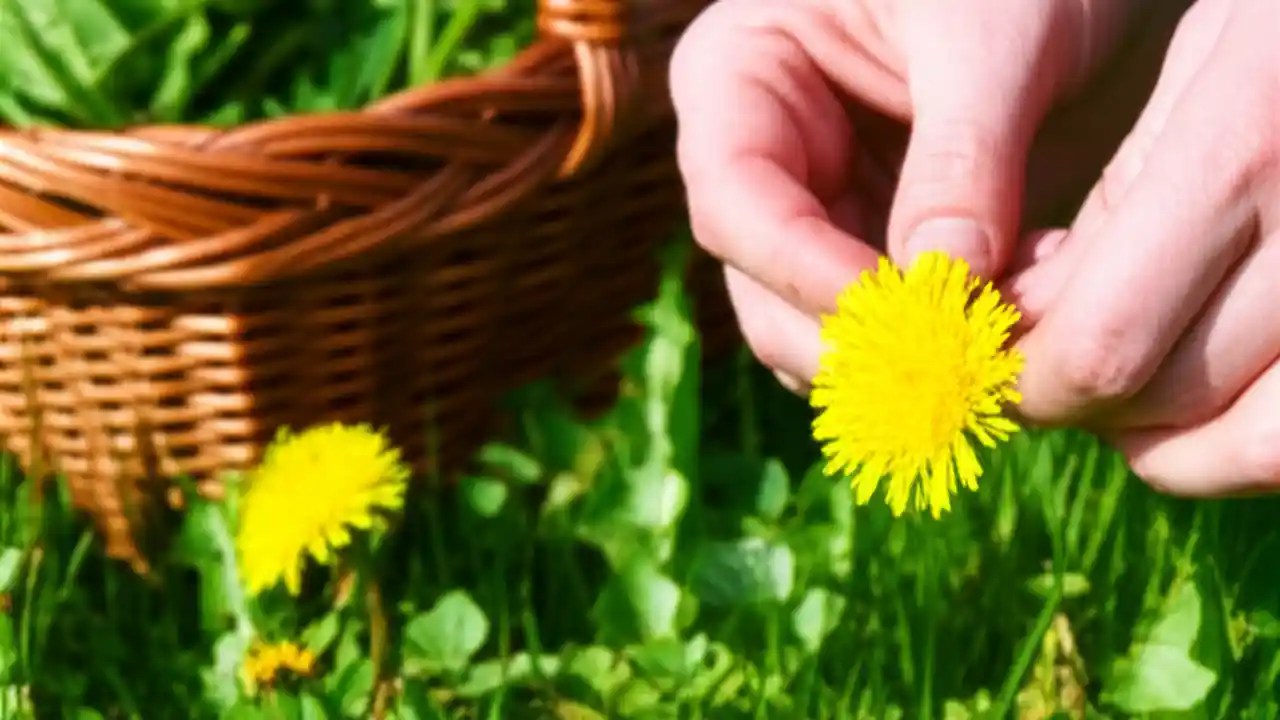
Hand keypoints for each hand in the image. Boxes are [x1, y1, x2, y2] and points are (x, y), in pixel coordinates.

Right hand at [669, 0, 1183, 390]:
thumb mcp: (989, 34)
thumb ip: (961, 158)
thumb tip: (945, 282)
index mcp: (737, 77)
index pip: (736, 201)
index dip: (805, 271)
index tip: (905, 320)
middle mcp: (761, 156)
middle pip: (762, 286)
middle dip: (850, 339)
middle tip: (946, 376)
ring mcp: (816, 207)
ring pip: (818, 324)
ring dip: (898, 360)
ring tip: (994, 354)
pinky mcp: (877, 244)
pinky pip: (886, 324)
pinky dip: (941, 347)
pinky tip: (1014, 331)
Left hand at [1007, 0, 1279, 495]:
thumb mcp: (1194, 64)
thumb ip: (1113, 200)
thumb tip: (1030, 326)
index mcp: (1246, 140)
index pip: (1103, 340)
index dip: (1024, 376)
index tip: (988, 358)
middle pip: (1168, 396)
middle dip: (1078, 400)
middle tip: (1043, 370)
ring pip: (1258, 442)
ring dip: (1170, 443)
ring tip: (1122, 395)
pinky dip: (1245, 440)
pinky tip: (1203, 398)